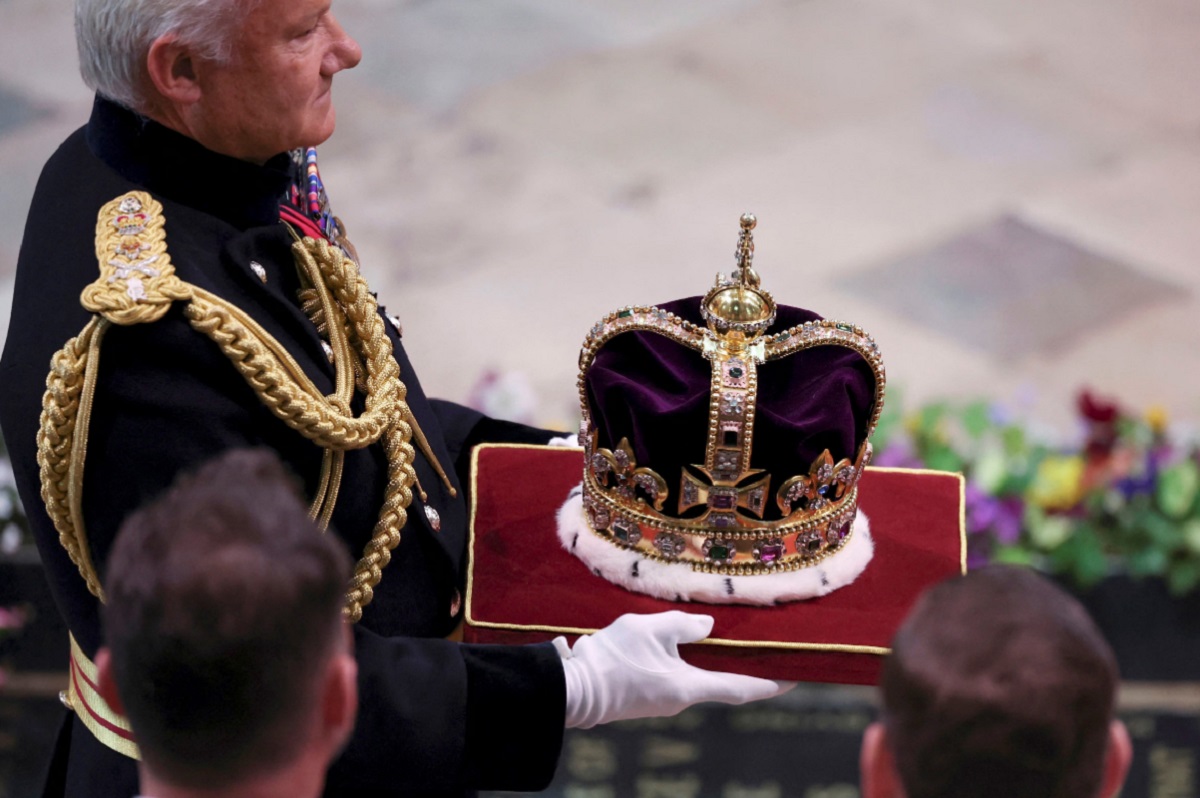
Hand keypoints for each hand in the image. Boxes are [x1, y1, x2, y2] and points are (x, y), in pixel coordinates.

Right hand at [555, 611, 793, 728]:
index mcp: (688, 687)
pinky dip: (686, 662)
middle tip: (760, 646)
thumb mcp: (650, 629)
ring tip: (722, 637)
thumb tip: (708, 628)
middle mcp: (681, 700)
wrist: (574, 689)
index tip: (795, 678)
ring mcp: (663, 702)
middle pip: (719, 681)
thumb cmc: (614, 658)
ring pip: (694, 677)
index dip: (770, 683)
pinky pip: (675, 677)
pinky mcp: (646, 698)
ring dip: (708, 661)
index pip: (740, 687)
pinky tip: (681, 644)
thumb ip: (683, 625)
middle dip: (739, 665)